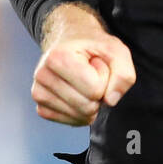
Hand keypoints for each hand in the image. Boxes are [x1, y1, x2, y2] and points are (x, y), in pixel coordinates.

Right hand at [31, 2, 135, 125]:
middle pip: (87, 107)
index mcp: (58, 57)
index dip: (105, 78)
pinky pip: (71, 122)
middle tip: (91, 73)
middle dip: (99, 93)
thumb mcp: (116, 51)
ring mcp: (39, 93)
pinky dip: (81, 112)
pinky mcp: (41, 107)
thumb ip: (124, 74)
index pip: (95, 90)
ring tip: (83, 81)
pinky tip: (77, 93)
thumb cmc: (93, 46)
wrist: (71, 41)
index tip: (96, 63)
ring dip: (90, 101)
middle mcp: (42, 76)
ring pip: (80, 117)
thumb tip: (111, 101)